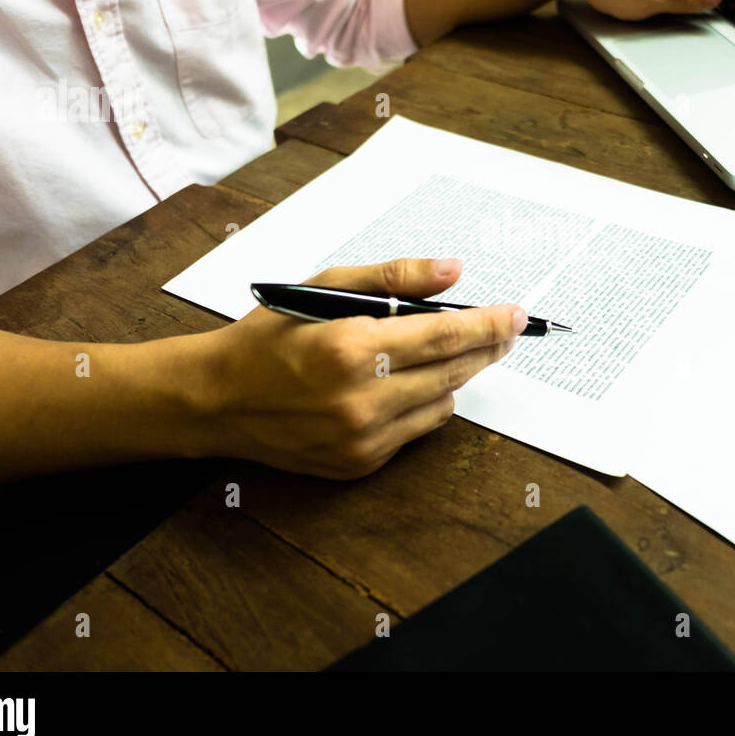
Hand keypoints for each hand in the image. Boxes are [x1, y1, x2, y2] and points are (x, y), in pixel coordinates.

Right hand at [191, 257, 524, 478]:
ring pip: (442, 403)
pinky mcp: (360, 464)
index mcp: (351, 348)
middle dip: (486, 348)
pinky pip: (417, 431)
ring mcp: (361, 438)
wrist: (218, 399)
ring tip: (445, 353)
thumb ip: (394, 278)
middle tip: (505, 330)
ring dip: (454, 376)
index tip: (516, 315)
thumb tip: (454, 272)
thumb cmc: (269, 337)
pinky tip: (404, 383)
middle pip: (454, 372)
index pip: (445, 336)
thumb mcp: (324, 287)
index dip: (489, 324)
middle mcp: (360, 399)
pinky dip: (422, 403)